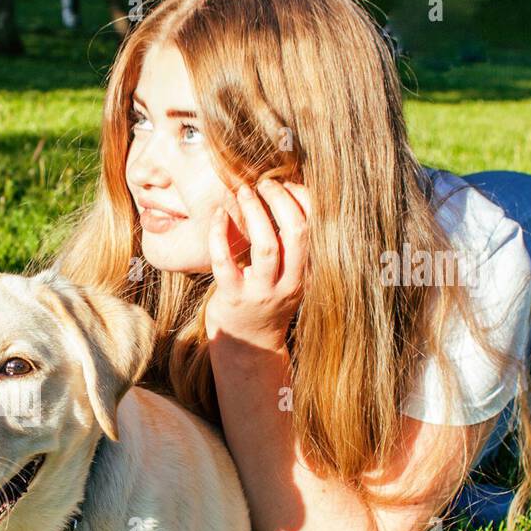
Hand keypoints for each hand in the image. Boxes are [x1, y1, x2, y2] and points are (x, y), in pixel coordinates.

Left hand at [205, 178, 310, 351]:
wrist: (247, 346)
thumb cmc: (264, 301)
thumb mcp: (286, 277)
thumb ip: (288, 248)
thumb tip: (285, 199)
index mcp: (304, 273)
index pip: (313, 229)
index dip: (302, 201)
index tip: (287, 184)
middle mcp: (288, 283)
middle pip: (296, 234)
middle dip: (281, 202)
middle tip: (265, 184)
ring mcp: (261, 292)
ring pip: (265, 246)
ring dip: (254, 213)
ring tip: (243, 192)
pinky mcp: (233, 297)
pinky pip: (225, 261)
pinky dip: (220, 233)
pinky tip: (218, 215)